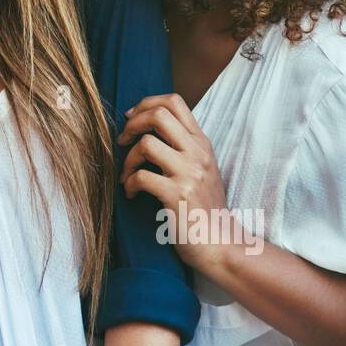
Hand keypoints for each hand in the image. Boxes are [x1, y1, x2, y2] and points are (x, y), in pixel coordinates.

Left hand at [116, 93, 229, 271]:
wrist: (222, 243)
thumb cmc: (204, 208)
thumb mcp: (201, 168)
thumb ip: (182, 146)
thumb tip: (148, 126)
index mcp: (201, 143)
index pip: (175, 101)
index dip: (146, 104)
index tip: (131, 119)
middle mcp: (197, 153)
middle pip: (158, 114)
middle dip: (132, 124)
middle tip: (123, 141)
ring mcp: (189, 173)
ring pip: (146, 143)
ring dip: (127, 159)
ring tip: (127, 175)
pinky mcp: (177, 195)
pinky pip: (141, 177)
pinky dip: (128, 184)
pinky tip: (131, 193)